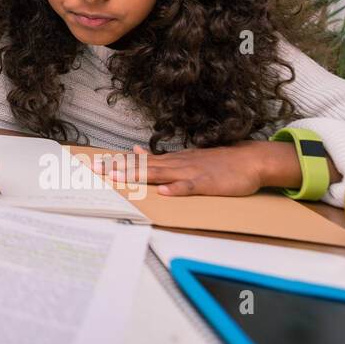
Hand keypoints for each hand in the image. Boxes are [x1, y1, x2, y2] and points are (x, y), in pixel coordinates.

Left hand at [95, 142, 285, 196]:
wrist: (249, 159)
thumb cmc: (217, 162)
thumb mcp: (184, 156)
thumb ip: (159, 157)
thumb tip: (136, 151)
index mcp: (170, 161)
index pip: (138, 162)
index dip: (116, 163)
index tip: (95, 165)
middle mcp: (175, 164)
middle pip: (142, 166)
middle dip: (117, 168)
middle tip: (95, 170)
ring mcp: (190, 173)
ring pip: (159, 174)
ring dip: (138, 175)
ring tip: (117, 178)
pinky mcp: (206, 183)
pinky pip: (189, 187)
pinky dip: (176, 189)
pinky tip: (163, 192)